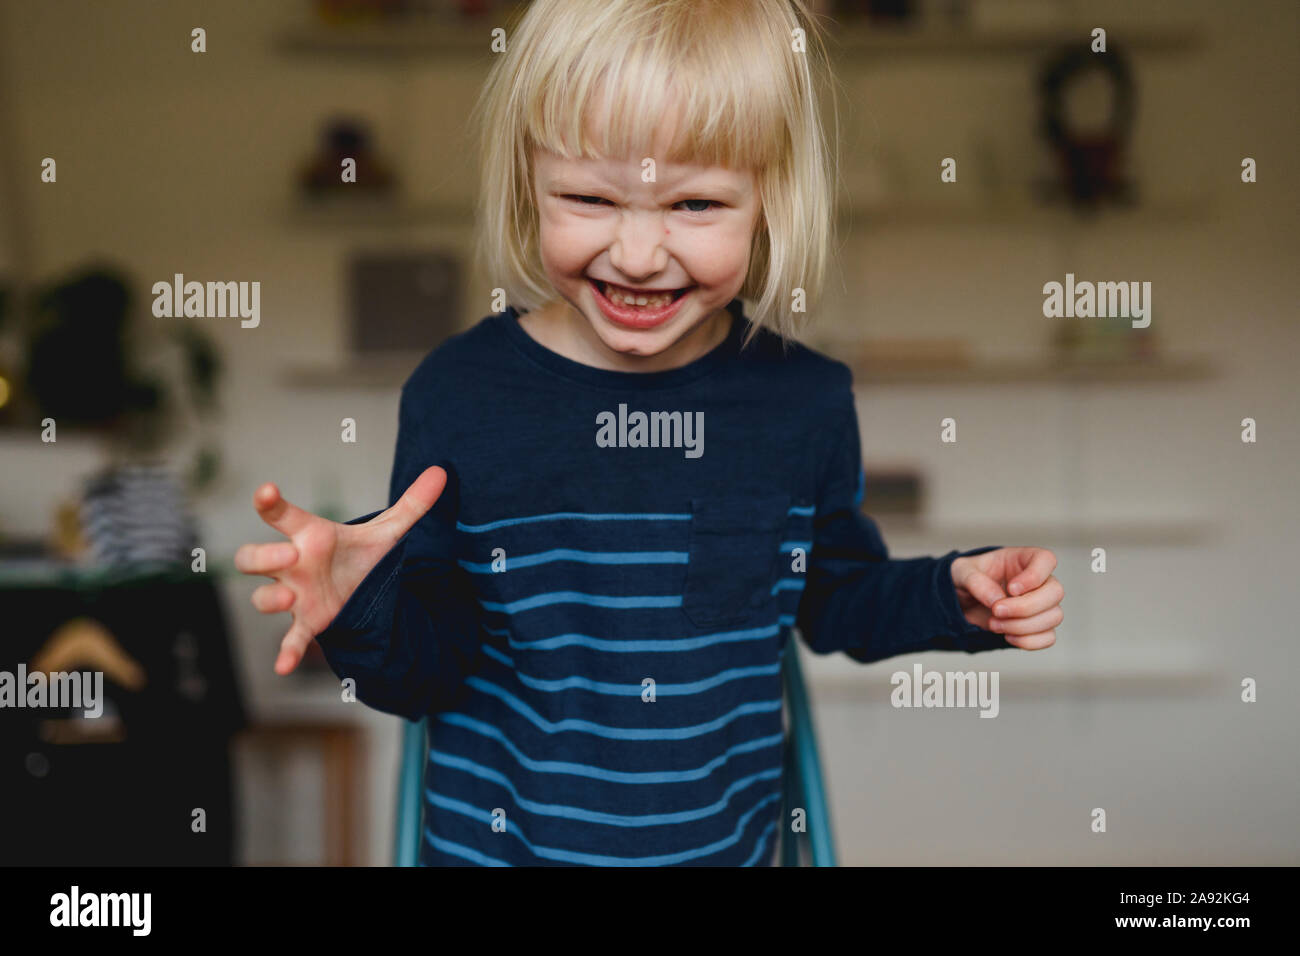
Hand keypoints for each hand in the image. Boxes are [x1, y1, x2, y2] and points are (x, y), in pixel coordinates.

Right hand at [235, 466, 446, 674]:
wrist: (361, 593)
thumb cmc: (359, 557)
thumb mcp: (387, 531)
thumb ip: (412, 504)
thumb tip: (441, 472)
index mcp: (309, 536)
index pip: (281, 515)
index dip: (270, 503)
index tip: (266, 491)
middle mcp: (292, 564)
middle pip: (251, 557)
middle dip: (262, 555)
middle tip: (290, 554)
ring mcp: (294, 595)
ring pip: (261, 596)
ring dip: (269, 598)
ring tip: (290, 597)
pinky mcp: (307, 621)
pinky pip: (290, 637)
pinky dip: (286, 651)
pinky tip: (283, 667)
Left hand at [949, 547, 1062, 649]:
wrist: (963, 601)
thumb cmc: (967, 578)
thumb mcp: (962, 572)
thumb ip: (976, 581)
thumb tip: (997, 599)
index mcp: (1023, 559)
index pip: (1046, 560)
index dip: (1034, 576)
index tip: (1011, 589)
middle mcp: (1039, 581)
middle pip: (1055, 592)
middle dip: (1024, 607)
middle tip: (996, 610)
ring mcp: (1042, 604)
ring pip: (1054, 617)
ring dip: (1022, 626)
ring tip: (993, 624)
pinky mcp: (1039, 626)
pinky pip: (1048, 637)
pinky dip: (1027, 641)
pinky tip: (1006, 636)